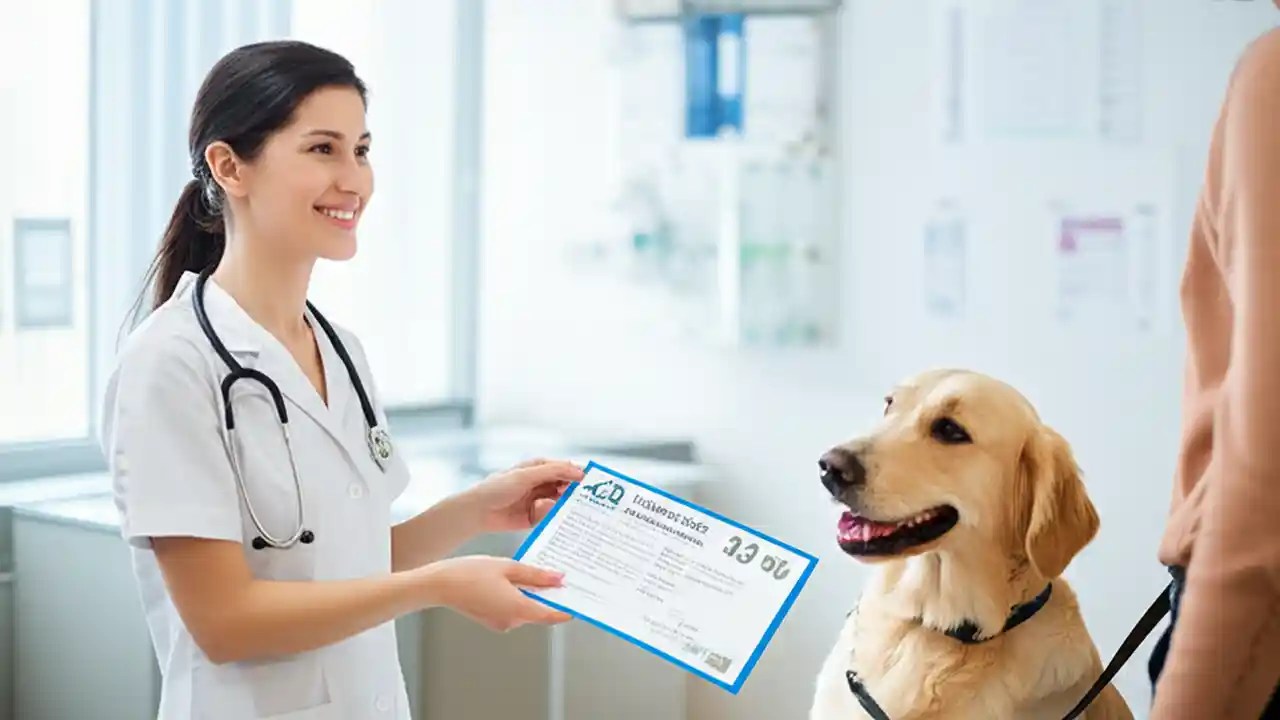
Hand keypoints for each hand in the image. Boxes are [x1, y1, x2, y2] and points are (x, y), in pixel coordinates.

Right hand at [421, 555, 572, 631]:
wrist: (437, 585)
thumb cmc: (468, 574)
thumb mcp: (507, 567)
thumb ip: (535, 575)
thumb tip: (558, 579)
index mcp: (517, 608)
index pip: (551, 615)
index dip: (567, 609)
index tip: (580, 601)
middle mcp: (511, 620)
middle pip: (540, 610)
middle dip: (551, 596)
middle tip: (563, 576)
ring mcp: (500, 622)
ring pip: (526, 608)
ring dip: (534, 594)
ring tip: (540, 572)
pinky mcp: (492, 618)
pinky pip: (513, 608)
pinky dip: (520, 596)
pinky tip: (518, 579)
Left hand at [462, 458, 583, 533]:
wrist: (477, 512)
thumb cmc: (497, 488)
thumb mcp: (526, 476)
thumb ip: (552, 472)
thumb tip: (578, 471)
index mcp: (538, 468)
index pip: (564, 468)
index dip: (577, 474)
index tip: (593, 482)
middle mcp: (540, 483)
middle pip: (565, 486)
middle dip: (575, 492)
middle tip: (588, 500)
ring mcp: (538, 500)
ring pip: (560, 502)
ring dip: (566, 507)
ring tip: (578, 512)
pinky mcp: (534, 517)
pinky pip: (551, 517)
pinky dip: (556, 519)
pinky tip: (562, 522)